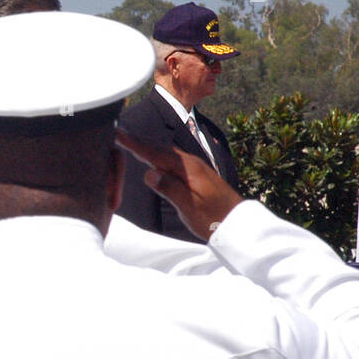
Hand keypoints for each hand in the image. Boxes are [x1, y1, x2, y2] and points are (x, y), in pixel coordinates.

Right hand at [115, 129, 242, 240]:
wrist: (240, 224)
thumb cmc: (214, 218)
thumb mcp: (190, 207)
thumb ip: (169, 189)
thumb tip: (148, 173)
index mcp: (188, 168)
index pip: (155, 153)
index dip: (135, 144)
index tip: (118, 134)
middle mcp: (191, 163)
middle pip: (159, 150)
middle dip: (138, 143)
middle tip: (118, 134)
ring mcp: (194, 169)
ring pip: (165, 156)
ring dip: (147, 150)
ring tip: (129, 144)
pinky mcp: (196, 176)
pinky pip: (171, 162)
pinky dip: (157, 159)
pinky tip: (152, 160)